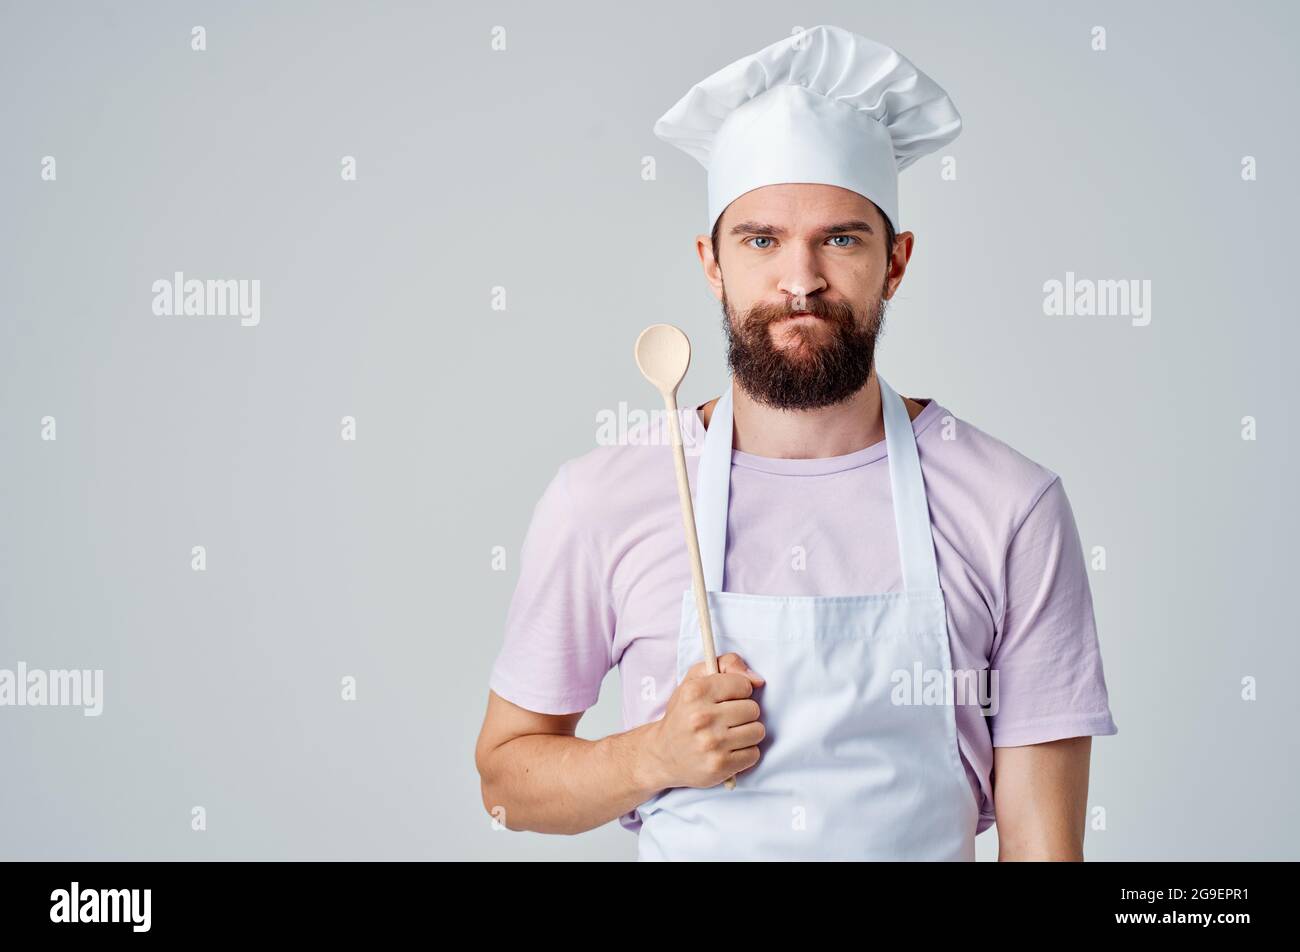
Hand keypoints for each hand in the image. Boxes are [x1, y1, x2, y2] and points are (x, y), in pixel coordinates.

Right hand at [644, 652, 765, 789]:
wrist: (663, 755)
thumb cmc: (684, 714)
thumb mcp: (695, 680)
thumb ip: (726, 665)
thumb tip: (757, 679)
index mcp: (695, 692)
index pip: (743, 685)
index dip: (740, 691)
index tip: (729, 698)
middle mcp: (701, 717)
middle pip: (753, 709)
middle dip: (744, 713)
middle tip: (728, 719)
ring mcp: (711, 743)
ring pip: (757, 731)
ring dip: (747, 733)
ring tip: (730, 735)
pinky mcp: (720, 766)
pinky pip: (754, 754)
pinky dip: (745, 753)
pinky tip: (729, 750)